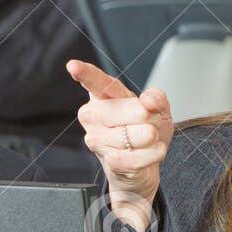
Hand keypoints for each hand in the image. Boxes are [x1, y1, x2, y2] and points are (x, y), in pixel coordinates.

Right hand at [66, 59, 171, 231]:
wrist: (144, 165)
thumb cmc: (145, 131)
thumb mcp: (158, 109)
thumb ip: (156, 98)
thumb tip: (148, 99)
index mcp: (104, 96)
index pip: (96, 82)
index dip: (85, 74)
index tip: (73, 66)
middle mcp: (94, 116)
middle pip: (133, 110)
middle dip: (150, 118)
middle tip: (147, 123)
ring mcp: (97, 139)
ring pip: (138, 134)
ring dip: (153, 138)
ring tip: (147, 140)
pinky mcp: (109, 161)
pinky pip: (139, 156)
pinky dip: (153, 154)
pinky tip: (149, 153)